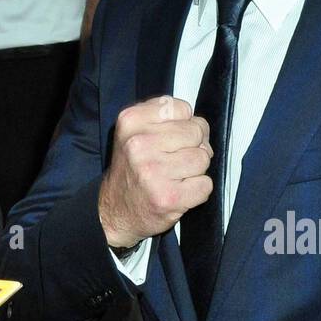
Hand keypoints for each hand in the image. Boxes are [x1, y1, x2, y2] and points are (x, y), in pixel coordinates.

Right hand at [98, 96, 212, 248]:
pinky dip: (198, 190)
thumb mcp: (135, 132)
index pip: (183, 109)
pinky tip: (179, 192)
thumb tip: (200, 126)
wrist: (114, 212)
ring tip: (175, 177)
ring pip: (203, 158)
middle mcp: (139, 144)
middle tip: (174, 161)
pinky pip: (206, 184)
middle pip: (196, 132)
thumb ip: (165, 118)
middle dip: (193, 146)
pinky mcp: (168, 197)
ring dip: (195, 170)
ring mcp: (154, 172)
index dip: (185, 124)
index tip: (172, 139)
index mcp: (131, 121)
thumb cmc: (132, 170)